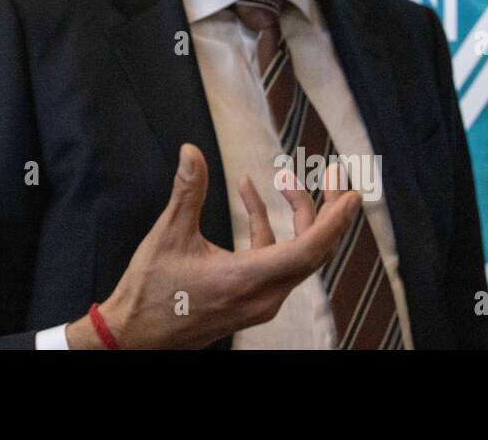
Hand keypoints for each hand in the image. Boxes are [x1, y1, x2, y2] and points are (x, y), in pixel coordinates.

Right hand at [66, 142, 360, 348]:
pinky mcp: (248, 300)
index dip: (335, 221)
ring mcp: (258, 301)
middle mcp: (263, 296)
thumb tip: (192, 151)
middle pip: (311, 251)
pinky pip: (272, 261)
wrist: (136, 336)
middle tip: (334, 177)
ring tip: (284, 179)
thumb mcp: (168, 235)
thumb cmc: (151, 291)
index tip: (352, 195)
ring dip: (294, 217)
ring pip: (294, 256)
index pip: (309, 250)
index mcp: (248, 280)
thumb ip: (187, 191)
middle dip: (325, 211)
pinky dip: (265, 229)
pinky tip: (247, 197)